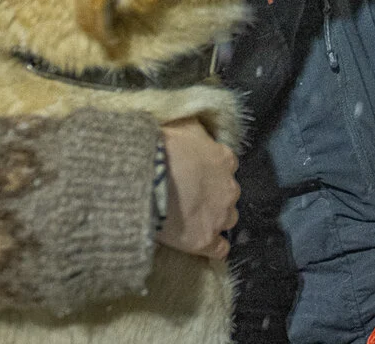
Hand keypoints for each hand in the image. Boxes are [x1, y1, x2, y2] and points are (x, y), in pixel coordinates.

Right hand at [155, 118, 239, 259]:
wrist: (144, 178)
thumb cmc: (161, 147)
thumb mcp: (182, 125)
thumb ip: (197, 130)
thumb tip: (198, 127)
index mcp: (225, 159)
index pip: (226, 166)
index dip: (210, 171)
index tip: (194, 174)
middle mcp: (230, 188)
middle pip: (228, 194)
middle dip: (213, 195)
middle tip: (188, 196)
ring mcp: (219, 216)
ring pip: (227, 220)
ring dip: (214, 219)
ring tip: (190, 220)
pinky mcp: (205, 241)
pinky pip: (220, 250)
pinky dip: (213, 248)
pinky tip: (201, 245)